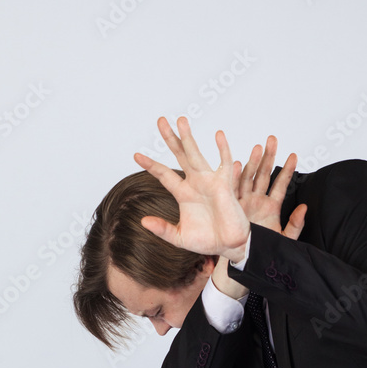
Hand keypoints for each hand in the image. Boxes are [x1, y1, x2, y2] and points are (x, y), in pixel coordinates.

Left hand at [133, 116, 250, 261]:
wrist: (230, 246)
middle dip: (170, 138)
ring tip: (181, 120)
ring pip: (196, 154)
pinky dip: (223, 149)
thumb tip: (143, 221)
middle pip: (180, 156)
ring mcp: (210, 182)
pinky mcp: (225, 185)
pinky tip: (218, 135)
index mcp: (184, 194)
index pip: (164, 175)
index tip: (136, 155)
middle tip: (161, 120)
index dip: (150, 165)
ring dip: (189, 138)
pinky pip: (224, 164)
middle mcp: (196, 183)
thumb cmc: (208, 241)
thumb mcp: (179, 237)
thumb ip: (162, 229)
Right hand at [233, 134, 307, 240]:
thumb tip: (305, 208)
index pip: (281, 184)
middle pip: (265, 174)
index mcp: (271, 207)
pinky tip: (237, 164)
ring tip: (258, 147)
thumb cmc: (263, 249)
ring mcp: (245, 201)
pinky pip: (233, 189)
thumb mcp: (284, 239)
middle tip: (272, 140)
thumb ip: (296, 225)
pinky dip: (235, 177)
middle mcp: (258, 201)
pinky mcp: (232, 206)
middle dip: (269, 156)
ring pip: (250, 177)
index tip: (294, 156)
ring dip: (253, 161)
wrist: (244, 258)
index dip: (288, 170)